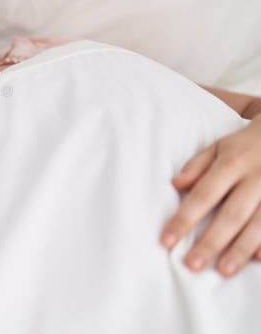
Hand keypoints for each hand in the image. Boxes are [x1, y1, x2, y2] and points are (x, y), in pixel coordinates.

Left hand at [159, 116, 260, 277]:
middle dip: (211, 242)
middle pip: (231, 215)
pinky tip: (258, 262)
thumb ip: (196, 166)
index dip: (184, 219)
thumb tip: (175, 184)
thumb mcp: (219, 146)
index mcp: (232, 164)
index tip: (166, 241)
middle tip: (192, 265)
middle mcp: (256, 180)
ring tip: (223, 271)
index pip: (203, 195)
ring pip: (258, 225)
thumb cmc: (245, 146)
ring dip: (241, 250)